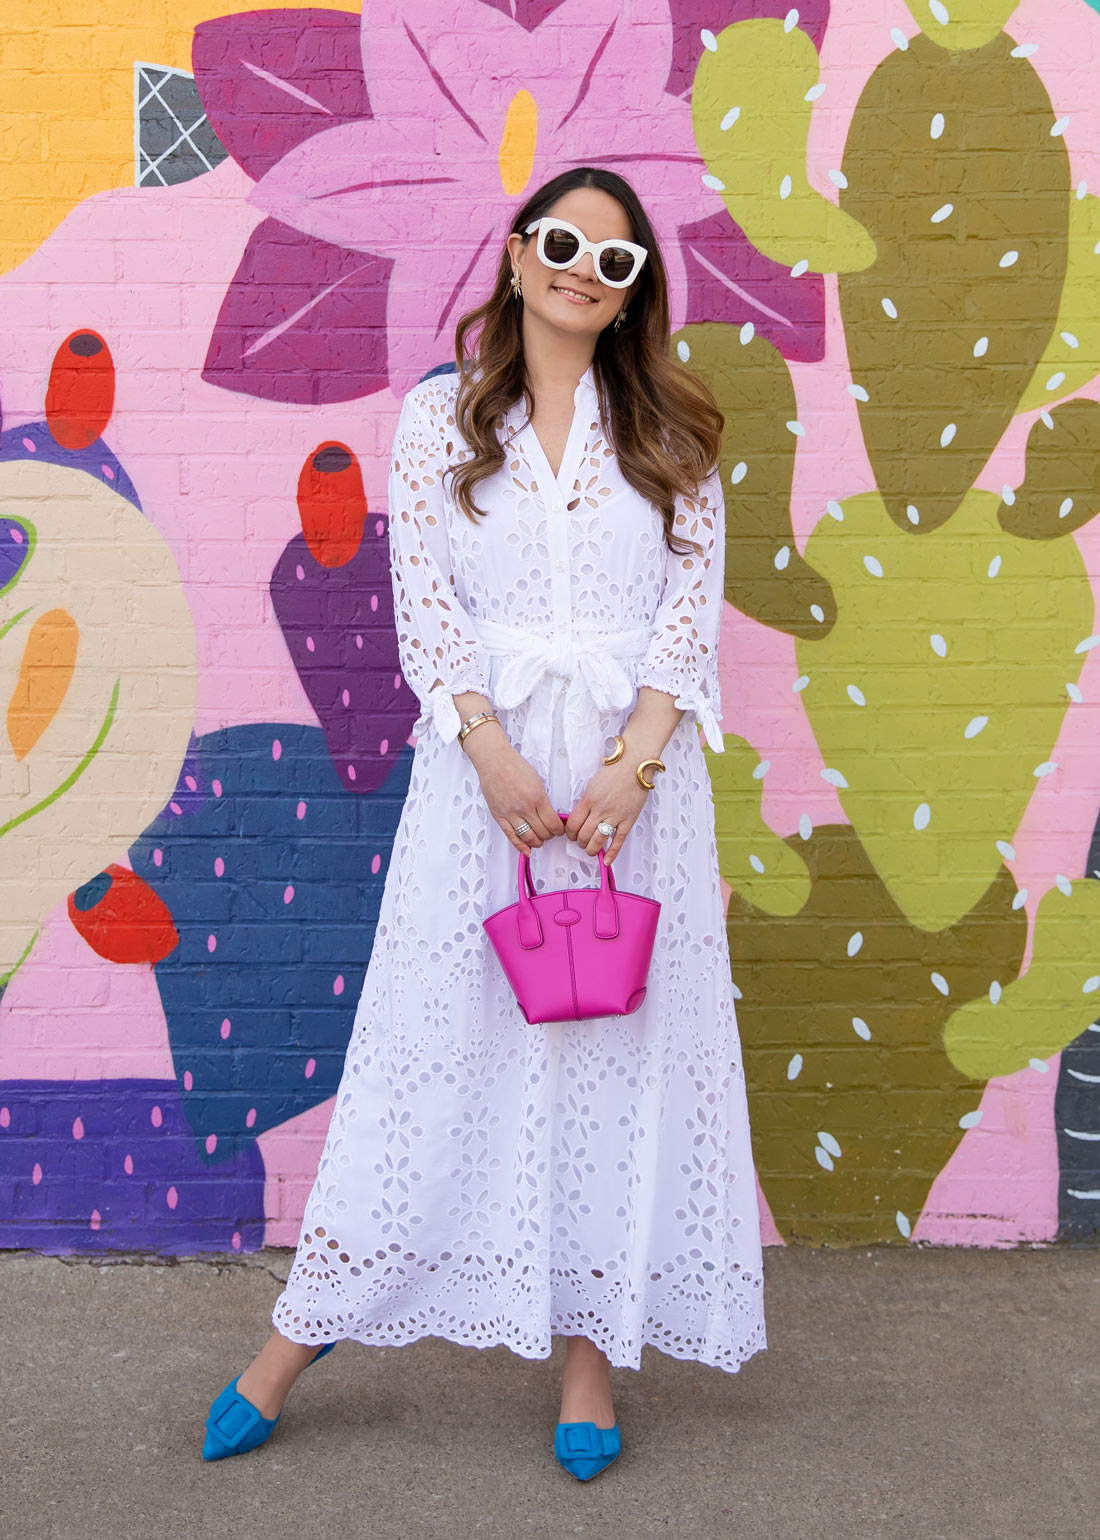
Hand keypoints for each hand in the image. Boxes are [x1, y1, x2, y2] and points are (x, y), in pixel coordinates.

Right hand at [463, 727, 562, 856]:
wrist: (494, 761)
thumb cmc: (515, 766)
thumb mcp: (537, 781)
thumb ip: (544, 800)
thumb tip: (551, 815)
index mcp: (537, 798)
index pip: (553, 823)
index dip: (559, 830)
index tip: (560, 829)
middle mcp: (525, 808)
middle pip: (543, 832)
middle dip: (550, 836)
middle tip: (551, 833)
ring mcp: (510, 814)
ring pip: (529, 838)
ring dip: (537, 842)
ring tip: (540, 839)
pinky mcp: (499, 817)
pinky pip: (511, 837)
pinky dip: (521, 846)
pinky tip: (527, 850)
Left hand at [565, 759, 649, 863]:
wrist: (635, 764)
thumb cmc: (615, 771)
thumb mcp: (593, 784)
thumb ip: (586, 801)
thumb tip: (579, 818)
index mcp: (588, 799)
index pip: (572, 823)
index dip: (569, 833)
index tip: (570, 834)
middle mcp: (600, 808)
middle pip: (583, 834)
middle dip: (579, 842)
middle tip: (580, 841)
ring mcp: (615, 815)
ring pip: (598, 840)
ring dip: (591, 849)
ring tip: (590, 849)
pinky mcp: (629, 819)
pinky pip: (618, 840)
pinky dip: (612, 853)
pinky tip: (606, 861)